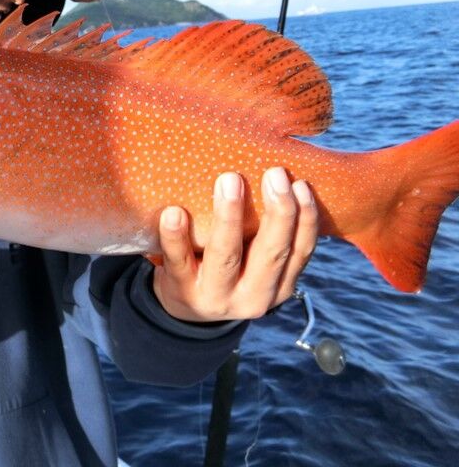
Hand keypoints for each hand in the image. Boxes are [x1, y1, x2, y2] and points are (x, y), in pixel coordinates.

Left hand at [152, 167, 317, 321]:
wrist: (182, 307)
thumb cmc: (226, 268)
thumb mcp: (253, 260)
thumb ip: (266, 231)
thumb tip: (279, 172)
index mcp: (278, 287)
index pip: (300, 252)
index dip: (305, 219)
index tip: (301, 184)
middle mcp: (253, 298)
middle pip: (271, 253)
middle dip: (277, 212)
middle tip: (274, 173)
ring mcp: (216, 297)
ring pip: (226, 255)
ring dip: (229, 216)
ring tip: (229, 179)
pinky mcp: (181, 292)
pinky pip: (178, 261)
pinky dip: (176, 236)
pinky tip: (174, 212)